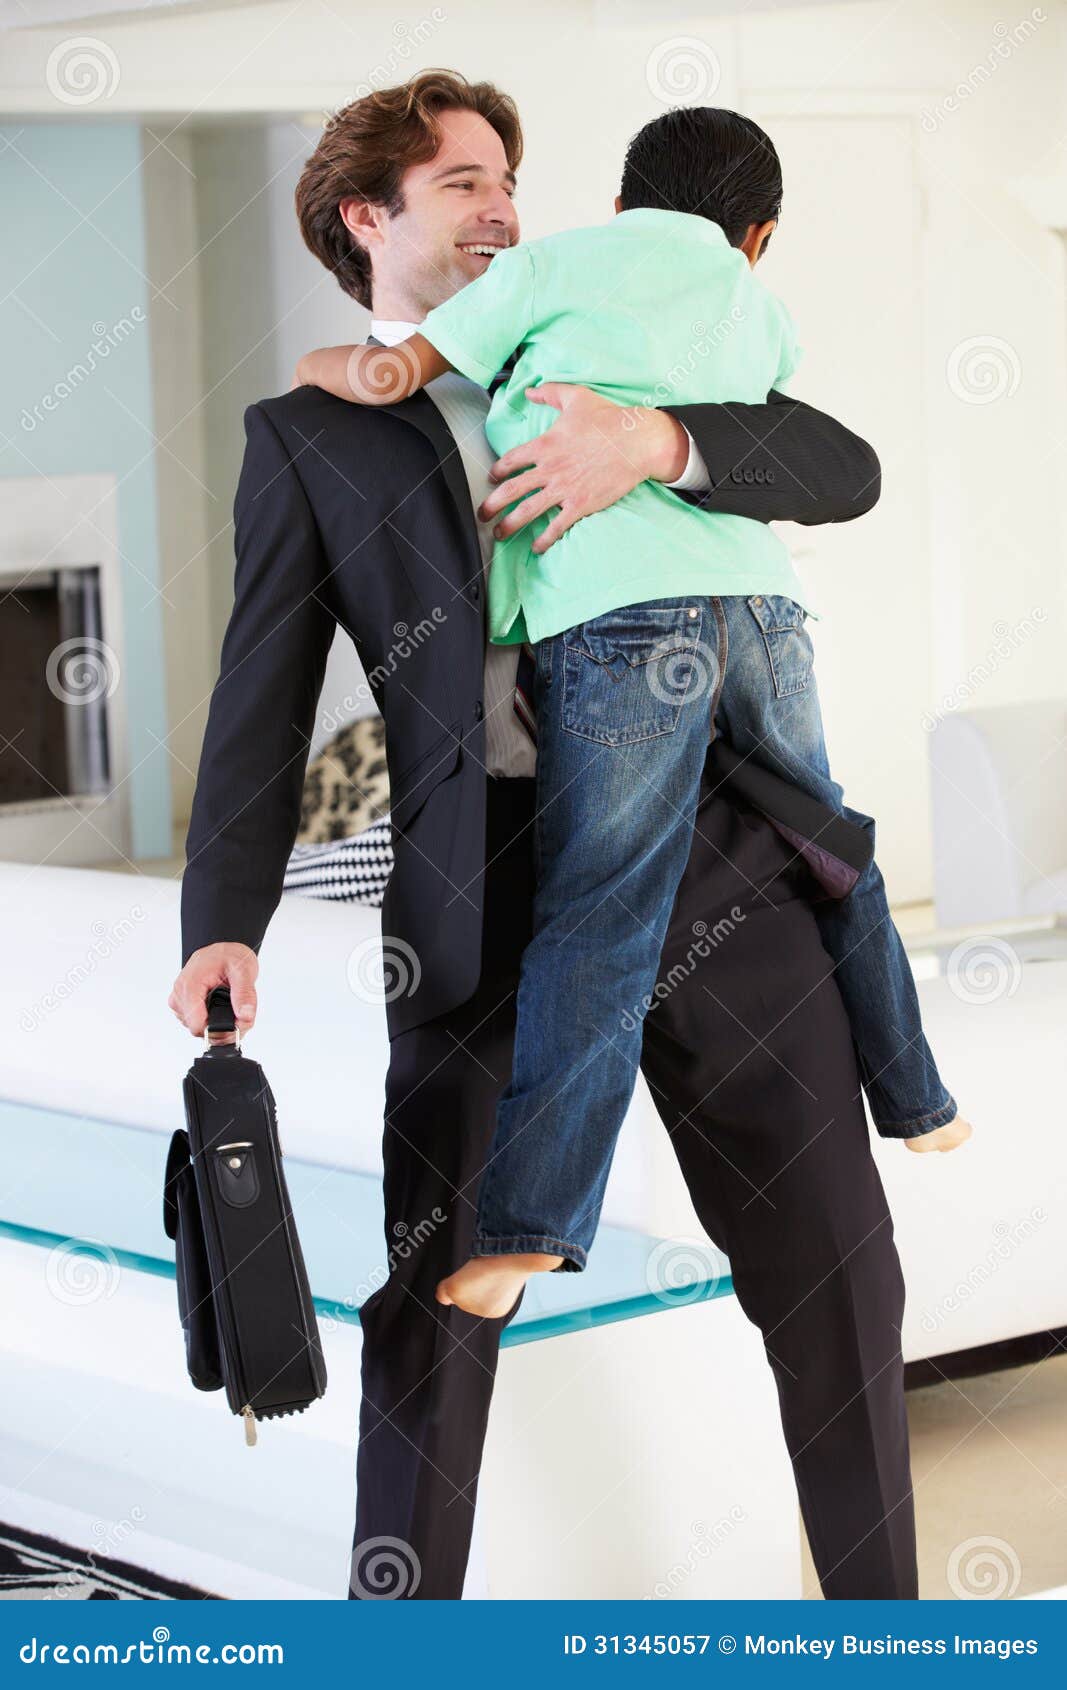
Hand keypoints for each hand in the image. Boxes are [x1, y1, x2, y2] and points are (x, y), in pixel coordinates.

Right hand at [169, 943, 258, 1041]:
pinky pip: (198, 1025)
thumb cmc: (229, 956)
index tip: (237, 1022)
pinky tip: (224, 1010)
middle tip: (241, 1014)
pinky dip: (213, 1023)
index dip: (220, 1029)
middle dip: (224, 1028)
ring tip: (233, 1008)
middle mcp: (180, 995)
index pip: (197, 1025)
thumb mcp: (243, 970)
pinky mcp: (182, 1007)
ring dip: (220, 1026)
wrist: (220, 950)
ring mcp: (179, 1002)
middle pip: (200, 1030)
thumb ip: (245, 994)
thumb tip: (245, 1016)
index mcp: (190, 985)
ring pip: (199, 1030)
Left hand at [478, 384, 689, 552]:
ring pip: (526, 512)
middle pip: (510, 491)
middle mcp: (548, 469)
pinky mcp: (579, 505)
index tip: (492, 480)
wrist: (636, 442)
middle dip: (491, 505)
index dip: (497, 472)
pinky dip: (544, 540)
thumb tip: (530, 390)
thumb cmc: (608, 418)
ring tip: (499, 534)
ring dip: (509, 525)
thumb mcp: (576, 397)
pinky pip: (555, 527)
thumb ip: (550, 392)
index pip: (510, 461)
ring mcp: (563, 489)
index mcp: (544, 445)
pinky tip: (536, 548)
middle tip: (481, 515)